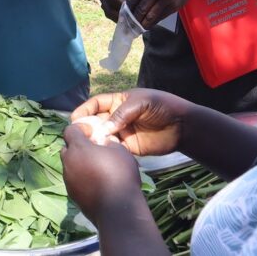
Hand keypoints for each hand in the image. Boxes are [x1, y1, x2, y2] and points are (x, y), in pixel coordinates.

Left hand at [62, 125, 144, 225]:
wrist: (117, 209)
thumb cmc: (120, 175)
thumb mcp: (120, 151)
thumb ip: (108, 143)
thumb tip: (103, 143)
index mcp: (77, 148)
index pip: (70, 130)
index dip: (80, 128)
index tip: (92, 132)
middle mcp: (68, 162)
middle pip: (67, 148)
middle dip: (77, 146)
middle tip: (93, 150)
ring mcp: (68, 180)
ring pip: (69, 165)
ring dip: (79, 163)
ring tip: (96, 168)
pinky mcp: (72, 195)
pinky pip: (73, 180)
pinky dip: (81, 178)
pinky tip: (95, 183)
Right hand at [71, 89, 193, 156]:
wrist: (182, 125)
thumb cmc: (162, 106)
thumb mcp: (141, 102)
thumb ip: (122, 114)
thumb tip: (103, 128)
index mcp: (118, 102)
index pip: (96, 104)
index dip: (84, 110)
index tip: (74, 119)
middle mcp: (117, 117)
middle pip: (96, 121)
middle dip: (86, 127)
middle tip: (78, 136)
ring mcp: (122, 132)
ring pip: (102, 136)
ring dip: (95, 141)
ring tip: (88, 147)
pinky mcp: (129, 147)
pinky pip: (113, 149)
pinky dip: (106, 151)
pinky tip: (101, 154)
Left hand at [127, 0, 196, 27]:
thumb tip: (130, 6)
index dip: (128, 10)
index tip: (125, 16)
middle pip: (140, 9)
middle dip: (134, 19)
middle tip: (131, 25)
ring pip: (150, 15)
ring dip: (143, 24)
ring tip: (139, 27)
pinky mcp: (173, 5)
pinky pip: (160, 17)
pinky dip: (153, 23)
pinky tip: (149, 25)